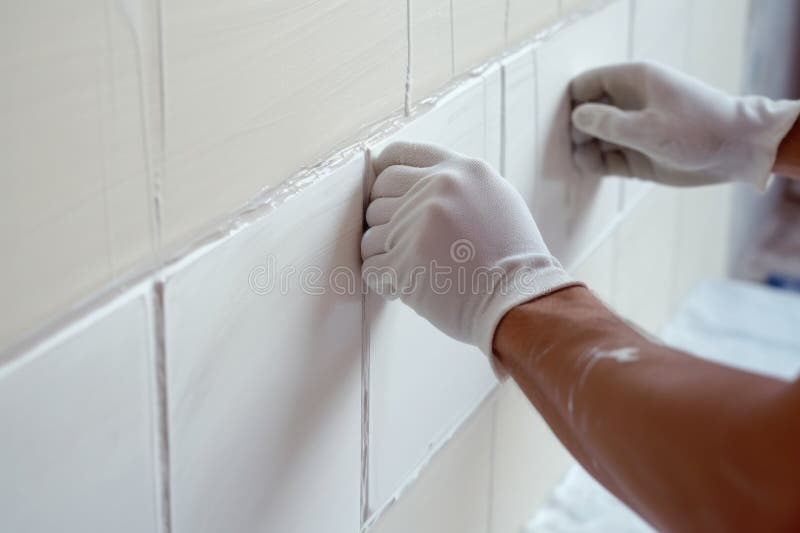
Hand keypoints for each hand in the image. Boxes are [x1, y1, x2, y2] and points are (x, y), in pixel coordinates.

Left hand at [362, 141, 579, 358]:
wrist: (523, 301)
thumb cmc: (512, 260)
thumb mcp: (496, 200)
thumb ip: (456, 187)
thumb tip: (413, 185)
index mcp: (461, 170)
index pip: (398, 156)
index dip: (382, 177)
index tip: (380, 193)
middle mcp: (438, 189)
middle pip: (377, 197)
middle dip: (384, 224)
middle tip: (408, 247)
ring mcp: (420, 223)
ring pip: (370, 236)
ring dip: (384, 257)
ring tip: (416, 271)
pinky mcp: (405, 260)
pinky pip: (371, 268)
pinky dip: (385, 282)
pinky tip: (412, 287)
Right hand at [570, 62, 799, 188]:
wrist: (736, 152)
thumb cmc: (698, 129)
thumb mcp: (649, 127)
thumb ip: (609, 124)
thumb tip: (577, 117)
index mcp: (634, 82)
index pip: (588, 84)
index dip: (572, 102)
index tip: (565, 123)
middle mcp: (629, 104)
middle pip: (587, 111)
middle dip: (574, 128)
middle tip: (573, 145)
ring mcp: (631, 130)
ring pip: (594, 137)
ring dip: (582, 149)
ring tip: (582, 159)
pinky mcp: (636, 155)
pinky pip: (605, 158)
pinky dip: (594, 164)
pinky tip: (590, 167)